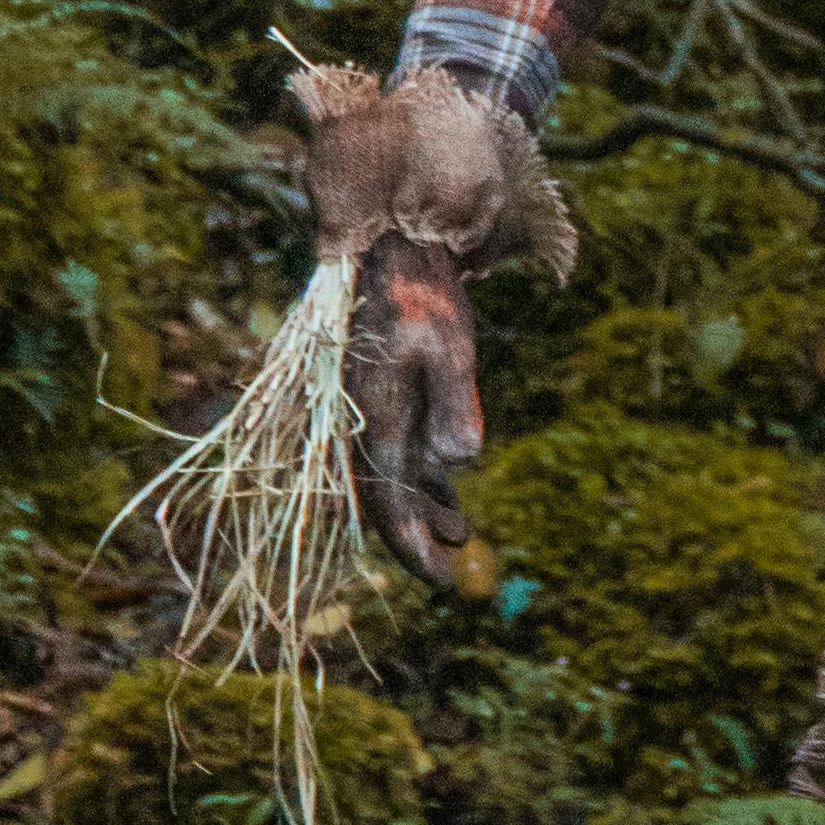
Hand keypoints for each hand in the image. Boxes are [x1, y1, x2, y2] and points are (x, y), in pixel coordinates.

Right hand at [344, 231, 489, 583]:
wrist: (390, 245)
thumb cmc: (423, 294)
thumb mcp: (450, 345)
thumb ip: (455, 404)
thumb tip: (461, 464)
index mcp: (376, 419)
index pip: (390, 506)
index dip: (416, 550)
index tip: (448, 579)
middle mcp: (362, 422)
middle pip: (385, 500)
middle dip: (419, 536)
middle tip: (458, 564)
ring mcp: (367, 408)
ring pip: (389, 476)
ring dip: (422, 506)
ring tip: (461, 529)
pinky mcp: (378, 392)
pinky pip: (393, 447)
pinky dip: (419, 473)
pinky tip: (448, 483)